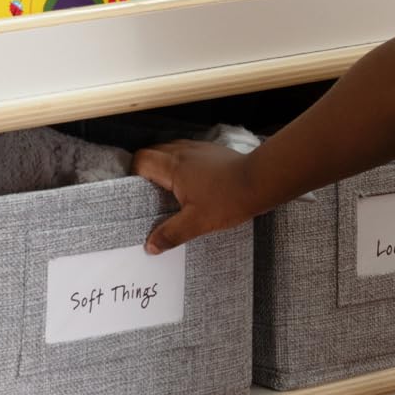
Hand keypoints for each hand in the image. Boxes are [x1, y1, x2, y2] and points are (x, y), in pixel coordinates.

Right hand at [134, 140, 269, 253]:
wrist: (261, 181)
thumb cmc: (228, 200)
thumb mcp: (197, 222)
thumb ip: (171, 233)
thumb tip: (150, 246)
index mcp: (173, 166)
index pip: (141, 160)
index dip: (133, 174)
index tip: (136, 194)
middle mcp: (183, 151)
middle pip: (153, 152)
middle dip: (147, 171)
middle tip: (149, 195)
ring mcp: (199, 148)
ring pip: (170, 150)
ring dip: (164, 166)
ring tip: (168, 190)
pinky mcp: (212, 151)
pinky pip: (187, 152)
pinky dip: (181, 164)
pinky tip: (190, 184)